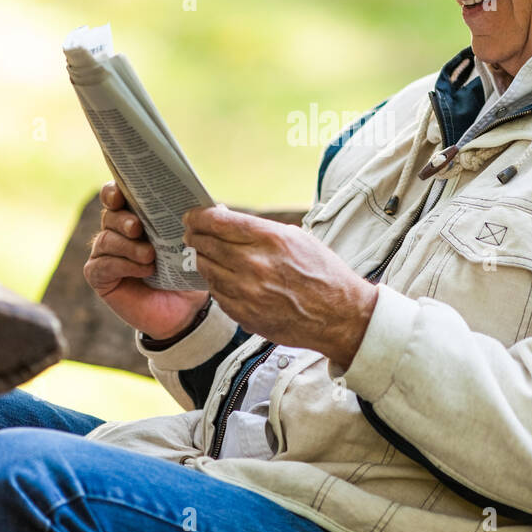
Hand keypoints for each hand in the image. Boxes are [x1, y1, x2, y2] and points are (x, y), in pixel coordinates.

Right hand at [84, 181, 209, 338]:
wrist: (185, 311)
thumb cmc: (187, 271)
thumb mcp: (197, 244)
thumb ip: (204, 223)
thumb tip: (218, 207)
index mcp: (136, 215)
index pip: (116, 195)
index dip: (114, 192)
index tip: (121, 195)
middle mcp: (117, 232)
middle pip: (109, 215)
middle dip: (123, 219)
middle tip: (138, 227)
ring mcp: (106, 254)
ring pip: (105, 240)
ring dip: (128, 246)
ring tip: (150, 256)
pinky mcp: (100, 276)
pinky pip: (102, 265)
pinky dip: (123, 265)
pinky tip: (144, 270)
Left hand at [181, 204, 377, 368]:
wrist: (339, 316)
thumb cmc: (323, 273)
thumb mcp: (297, 239)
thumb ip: (260, 230)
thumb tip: (228, 222)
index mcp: (270, 239)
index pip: (218, 222)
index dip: (198, 217)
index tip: (192, 216)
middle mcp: (255, 264)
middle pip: (207, 244)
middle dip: (195, 236)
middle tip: (191, 233)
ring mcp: (248, 292)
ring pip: (207, 270)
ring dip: (202, 260)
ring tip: (205, 255)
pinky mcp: (245, 315)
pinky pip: (217, 294)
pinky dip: (216, 283)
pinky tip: (222, 278)